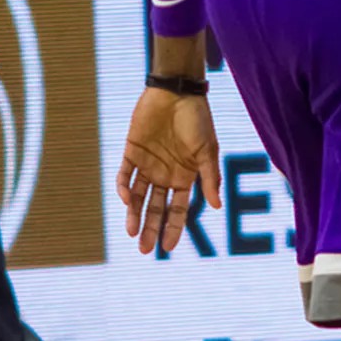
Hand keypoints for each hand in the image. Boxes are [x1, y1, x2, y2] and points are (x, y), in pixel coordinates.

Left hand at [117, 85, 223, 253]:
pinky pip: (124, 175)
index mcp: (184, 176)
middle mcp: (165, 174)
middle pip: (156, 208)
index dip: (173, 228)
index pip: (178, 209)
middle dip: (151, 228)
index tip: (168, 248)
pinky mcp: (131, 151)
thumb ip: (210, 177)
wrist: (176, 91)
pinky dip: (122, 188)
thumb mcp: (207, 150)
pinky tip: (124, 199)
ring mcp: (147, 164)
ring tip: (131, 233)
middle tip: (145, 249)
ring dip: (134, 214)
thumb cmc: (197, 118)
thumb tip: (217, 206)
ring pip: (137, 196)